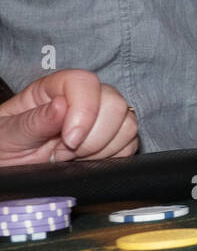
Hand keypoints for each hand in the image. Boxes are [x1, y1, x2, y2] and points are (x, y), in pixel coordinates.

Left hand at [0, 70, 138, 165]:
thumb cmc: (6, 147)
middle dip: (94, 136)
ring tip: (73, 157)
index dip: (84, 110)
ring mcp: (101, 117)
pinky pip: (131, 143)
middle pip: (114, 102)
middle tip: (66, 151)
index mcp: (53, 89)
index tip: (70, 140)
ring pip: (127, 123)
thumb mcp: (8, 135)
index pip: (84, 82)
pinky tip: (88, 160)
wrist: (12, 168)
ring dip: (103, 148)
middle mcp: (82, 98)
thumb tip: (62, 106)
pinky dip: (113, 156)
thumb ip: (33, 121)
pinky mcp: (113, 138)